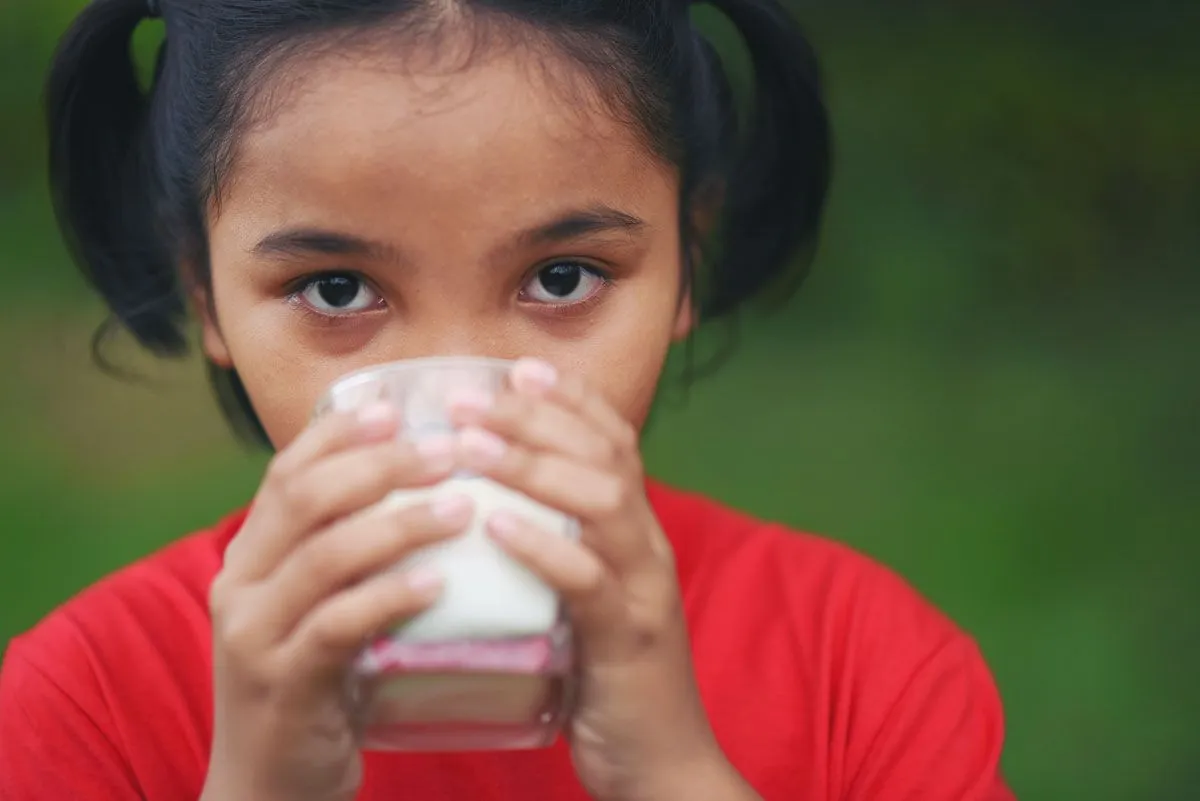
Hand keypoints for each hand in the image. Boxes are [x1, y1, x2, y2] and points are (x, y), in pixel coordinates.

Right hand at [202, 407, 471, 800]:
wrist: (271, 783)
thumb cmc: (317, 681)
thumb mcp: (320, 605)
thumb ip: (351, 551)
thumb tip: (423, 486)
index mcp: (250, 554)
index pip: (287, 470)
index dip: (340, 432)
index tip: (399, 406)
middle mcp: (240, 583)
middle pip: (307, 498)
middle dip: (381, 465)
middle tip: (450, 451)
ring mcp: (254, 634)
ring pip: (324, 555)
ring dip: (399, 524)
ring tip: (462, 509)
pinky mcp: (282, 683)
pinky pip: (337, 626)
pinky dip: (390, 597)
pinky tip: (439, 584)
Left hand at [449, 359, 740, 800]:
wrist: (660, 764)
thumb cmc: (607, 678)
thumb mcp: (586, 600)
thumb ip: (559, 553)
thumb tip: (494, 514)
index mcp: (638, 534)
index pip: (614, 443)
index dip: (571, 400)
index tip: (518, 367)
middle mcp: (649, 549)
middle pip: (605, 457)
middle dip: (538, 417)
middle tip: (470, 395)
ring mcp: (644, 592)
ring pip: (600, 503)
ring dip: (533, 467)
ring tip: (471, 444)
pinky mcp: (628, 641)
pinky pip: (588, 582)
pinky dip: (542, 548)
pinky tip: (496, 527)